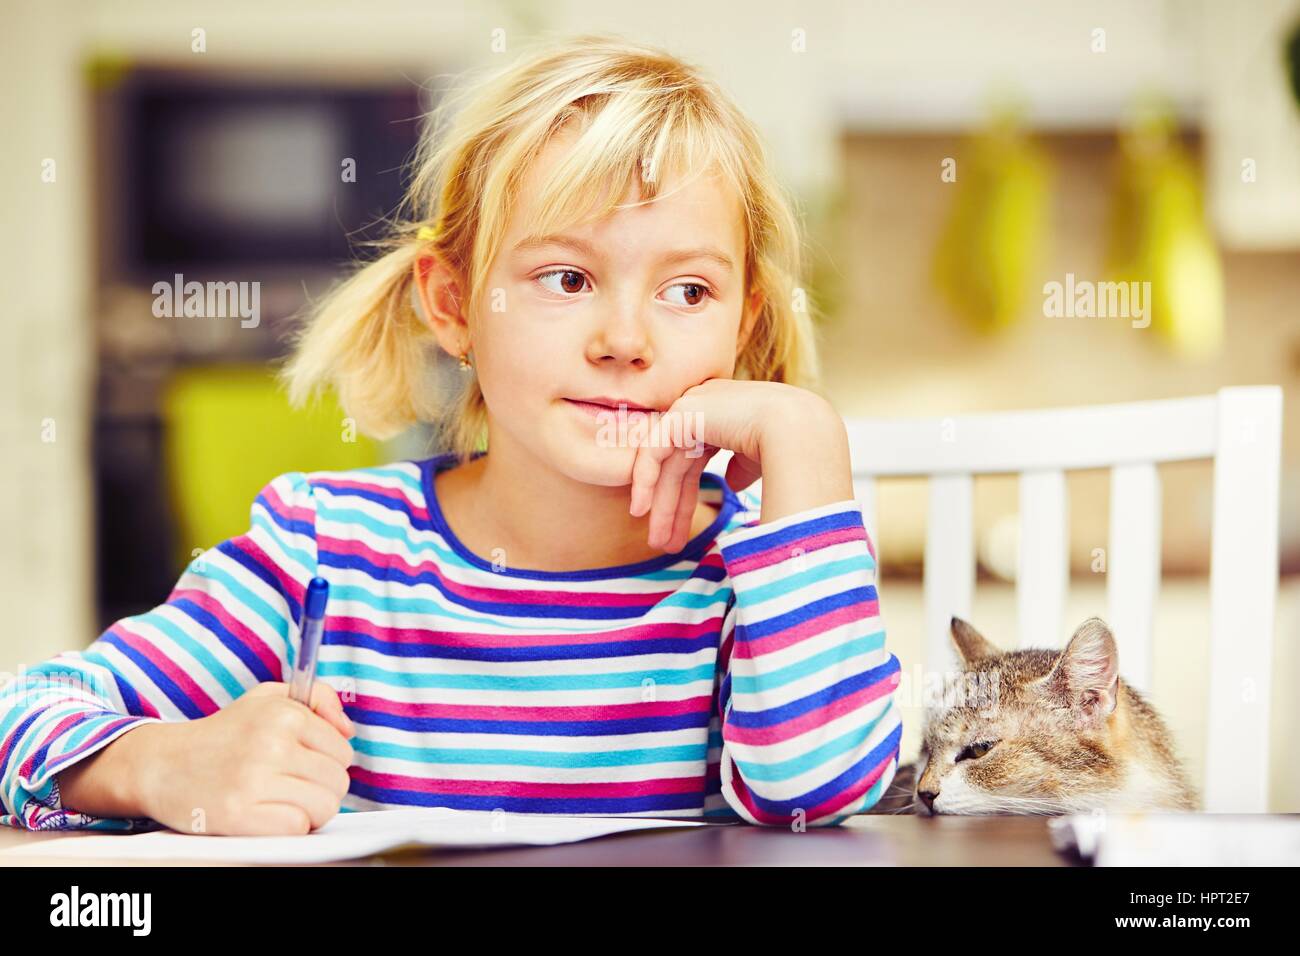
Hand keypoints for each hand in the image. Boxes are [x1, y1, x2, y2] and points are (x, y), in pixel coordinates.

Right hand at [136, 681, 354, 835]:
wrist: (162, 764)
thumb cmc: (224, 733)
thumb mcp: (268, 698)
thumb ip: (318, 698)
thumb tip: (348, 729)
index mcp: (284, 714)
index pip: (343, 751)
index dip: (328, 762)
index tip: (304, 763)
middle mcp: (272, 744)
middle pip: (338, 782)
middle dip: (322, 788)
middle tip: (293, 785)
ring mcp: (254, 780)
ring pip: (324, 807)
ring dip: (309, 810)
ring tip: (283, 800)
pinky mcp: (239, 814)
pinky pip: (297, 827)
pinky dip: (290, 826)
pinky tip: (269, 815)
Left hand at [627, 379, 852, 550]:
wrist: (801, 435)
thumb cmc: (794, 450)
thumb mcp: (761, 460)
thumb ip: (742, 465)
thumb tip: (732, 482)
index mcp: (726, 417)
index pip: (696, 460)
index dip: (687, 498)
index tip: (681, 532)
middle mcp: (707, 407)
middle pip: (679, 465)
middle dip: (672, 507)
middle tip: (664, 542)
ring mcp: (694, 406)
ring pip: (666, 463)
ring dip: (661, 504)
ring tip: (658, 540)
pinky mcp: (684, 411)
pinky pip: (654, 450)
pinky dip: (645, 480)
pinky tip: (641, 511)